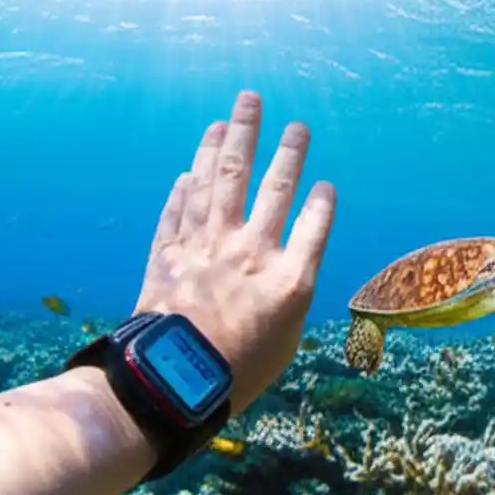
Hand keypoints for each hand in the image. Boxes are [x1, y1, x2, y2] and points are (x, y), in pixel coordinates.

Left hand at [133, 90, 335, 412]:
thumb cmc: (240, 371)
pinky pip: (180, 209)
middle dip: (286, 150)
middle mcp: (250, 251)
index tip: (324, 184)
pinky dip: (186, 187)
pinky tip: (191, 170)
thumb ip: (290, 295)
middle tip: (295, 124)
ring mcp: (207, 245)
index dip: (322, 201)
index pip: (314, 223)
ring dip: (232, 143)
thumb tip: (287, 269)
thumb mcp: (287, 339)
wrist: (175, 379)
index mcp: (288, 277)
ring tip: (236, 115)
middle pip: (272, 187)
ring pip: (222, 180)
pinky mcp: (170, 251)